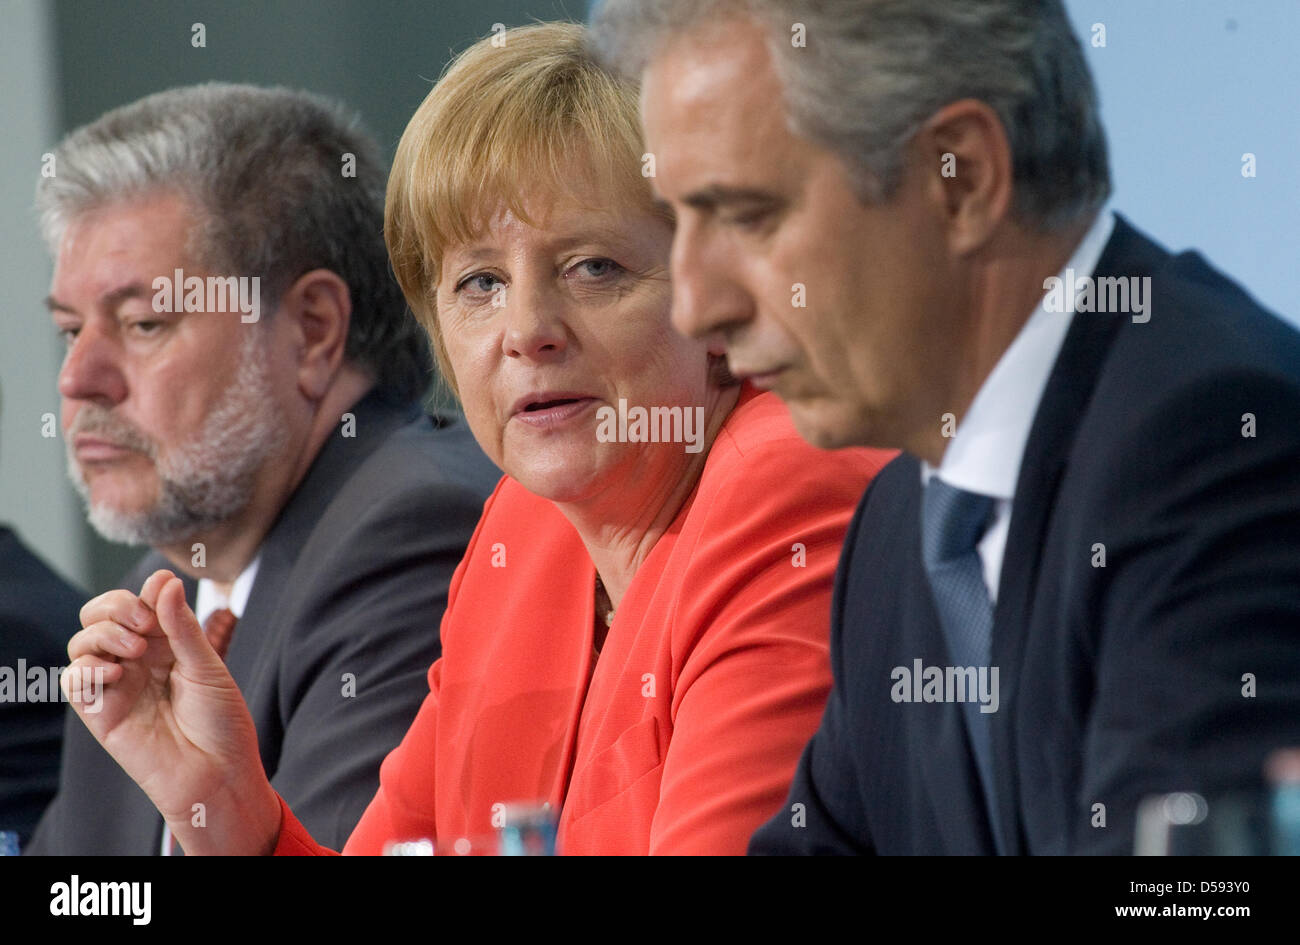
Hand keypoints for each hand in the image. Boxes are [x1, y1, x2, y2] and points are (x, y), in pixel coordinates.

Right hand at [62, 569, 281, 854]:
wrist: (217, 773)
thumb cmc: (221, 722)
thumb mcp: (207, 666)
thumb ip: (181, 626)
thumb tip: (164, 579)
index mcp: (166, 644)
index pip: (137, 602)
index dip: (143, 592)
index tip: (160, 592)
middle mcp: (137, 660)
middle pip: (99, 615)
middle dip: (115, 606)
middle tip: (144, 623)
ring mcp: (117, 685)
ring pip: (82, 641)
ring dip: (103, 633)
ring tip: (136, 649)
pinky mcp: (101, 713)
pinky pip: (74, 680)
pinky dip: (87, 667)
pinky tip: (116, 673)